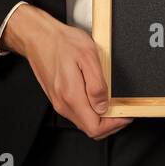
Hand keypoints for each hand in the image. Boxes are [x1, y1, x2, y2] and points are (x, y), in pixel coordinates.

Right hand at [2, 4, 132, 139]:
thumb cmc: (63, 42)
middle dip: (110, 124)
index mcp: (72, 96)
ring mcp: (59, 102)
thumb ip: (97, 85)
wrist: (39, 37)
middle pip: (90, 129)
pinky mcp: (57, 98)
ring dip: (100, 118)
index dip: (114, 124)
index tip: (125, 115)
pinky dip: (90, 111)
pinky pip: (77, 112)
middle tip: (122, 111)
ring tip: (112, 103)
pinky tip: (97, 97)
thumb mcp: (88, 56)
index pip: (95, 128)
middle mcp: (63, 104)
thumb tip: (103, 106)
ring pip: (84, 121)